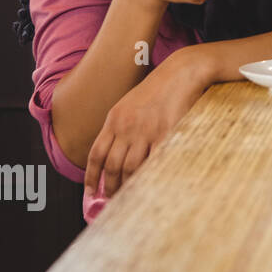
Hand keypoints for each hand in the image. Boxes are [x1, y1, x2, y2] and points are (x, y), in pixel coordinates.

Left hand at [83, 47, 212, 199]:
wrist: (181, 72)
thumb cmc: (159, 88)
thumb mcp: (130, 104)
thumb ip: (120, 126)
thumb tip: (115, 150)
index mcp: (114, 119)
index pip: (97, 154)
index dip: (91, 176)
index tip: (90, 192)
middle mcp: (126, 127)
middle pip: (113, 165)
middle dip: (111, 186)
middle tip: (113, 199)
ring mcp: (145, 131)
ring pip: (131, 167)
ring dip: (129, 185)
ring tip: (131, 196)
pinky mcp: (166, 133)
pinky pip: (155, 161)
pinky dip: (151, 175)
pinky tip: (150, 184)